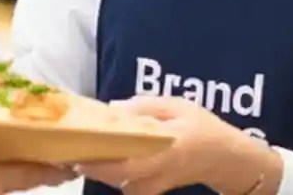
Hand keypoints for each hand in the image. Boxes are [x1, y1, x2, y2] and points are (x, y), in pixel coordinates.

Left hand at [77, 97, 281, 194]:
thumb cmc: (202, 128)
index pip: (122, 163)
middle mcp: (152, 174)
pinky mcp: (148, 190)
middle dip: (88, 163)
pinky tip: (100, 156)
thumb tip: (112, 108)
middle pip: (111, 176)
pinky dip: (109, 172)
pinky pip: (122, 184)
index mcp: (162, 151)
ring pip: (115, 182)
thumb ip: (145, 107)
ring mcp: (150, 187)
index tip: (72, 148)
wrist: (224, 158)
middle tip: (68, 146)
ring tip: (80, 148)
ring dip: (97, 168)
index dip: (95, 160)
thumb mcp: (178, 107)